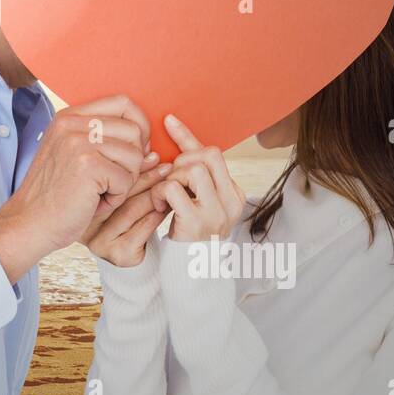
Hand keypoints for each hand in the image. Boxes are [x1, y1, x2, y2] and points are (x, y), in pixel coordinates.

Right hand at [0, 95, 152, 281]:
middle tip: (110, 181)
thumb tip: (153, 151)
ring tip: (99, 192)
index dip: (139, 126)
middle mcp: (73, 124)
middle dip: (132, 162)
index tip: (135, 150)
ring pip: (134, 156)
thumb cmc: (56, 196)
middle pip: (134, 130)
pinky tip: (95, 202)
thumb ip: (110, 145)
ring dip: (124, 182)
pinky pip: (126, 179)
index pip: (123, 103)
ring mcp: (79, 142)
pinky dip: (116, 197)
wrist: (29, 224)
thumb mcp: (77, 160)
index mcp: (69, 117)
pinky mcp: (88, 165)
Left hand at [150, 114, 244, 242]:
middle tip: (171, 178)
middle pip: (209, 155)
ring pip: (193, 169)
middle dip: (182, 159)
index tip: (168, 120)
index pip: (213, 153)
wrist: (190, 274)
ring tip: (165, 194)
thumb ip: (190, 175)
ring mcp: (216, 213)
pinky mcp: (196, 223)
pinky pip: (174, 188)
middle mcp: (231, 201)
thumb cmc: (187, 233)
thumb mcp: (195, 201)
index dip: (187, 136)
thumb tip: (170, 130)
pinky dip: (161, 192)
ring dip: (173, 177)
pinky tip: (160, 205)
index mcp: (234, 193)